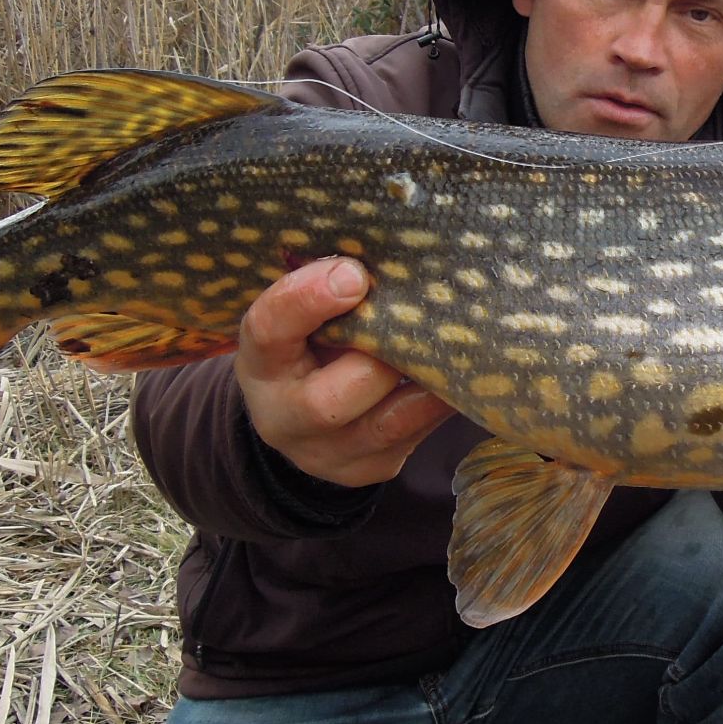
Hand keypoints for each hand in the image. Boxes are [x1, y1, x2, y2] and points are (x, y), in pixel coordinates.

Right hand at [235, 257, 455, 486]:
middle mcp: (284, 419)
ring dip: (426, 380)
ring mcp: (330, 454)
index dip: (308, 300)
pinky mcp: (373, 467)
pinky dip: (442, 400)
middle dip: (381, 355)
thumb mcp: (299, 313)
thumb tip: (386, 256)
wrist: (301, 414)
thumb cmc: (308, 342)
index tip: (353, 273)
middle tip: (420, 316)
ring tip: (458, 341)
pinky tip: (462, 369)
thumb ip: (325, 286)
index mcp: (260, 364)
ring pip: (388, 423)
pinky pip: (417, 435)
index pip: (268, 331)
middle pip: (330, 400)